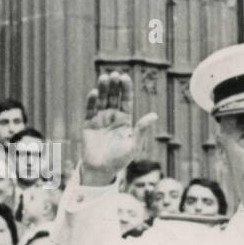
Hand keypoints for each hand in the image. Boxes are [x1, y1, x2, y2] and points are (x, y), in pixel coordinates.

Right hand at [81, 72, 156, 186]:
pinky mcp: (89, 124)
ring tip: (104, 77)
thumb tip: (154, 115)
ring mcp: (100, 119)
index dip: (125, 88)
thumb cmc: (120, 160)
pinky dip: (92, 101)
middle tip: (114, 74)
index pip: (126, 100)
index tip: (125, 77)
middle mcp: (112, 116)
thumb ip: (142, 129)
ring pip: (102, 100)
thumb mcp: (134, 145)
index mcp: (125, 119)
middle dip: (114, 85)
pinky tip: (95, 92)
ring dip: (103, 89)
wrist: (101, 170)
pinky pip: (90, 110)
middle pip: (113, 96)